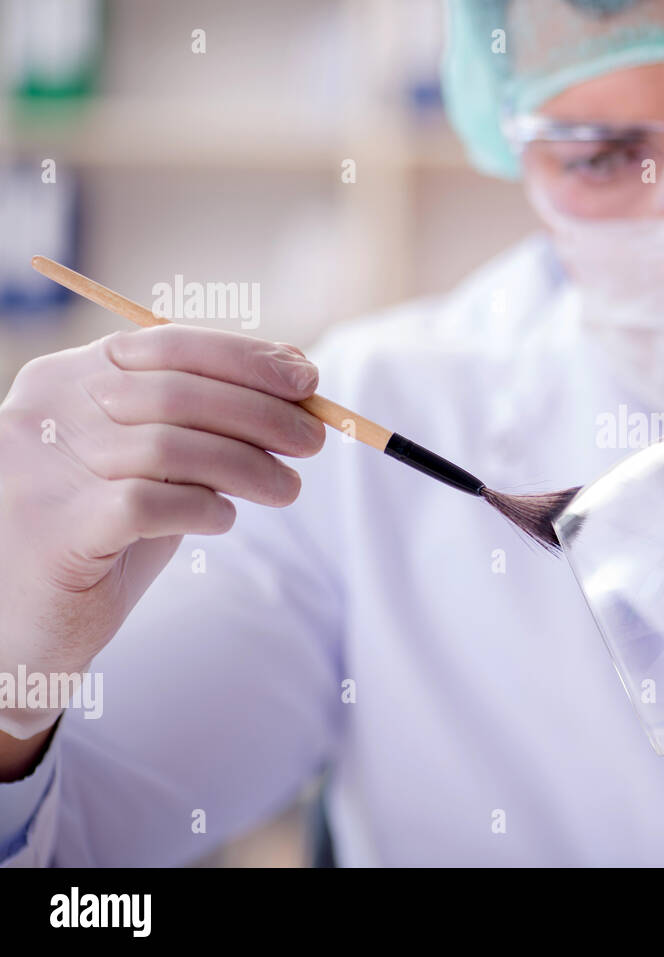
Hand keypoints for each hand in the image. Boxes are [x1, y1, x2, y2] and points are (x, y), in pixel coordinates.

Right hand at [0, 325, 324, 742]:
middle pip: (177, 392)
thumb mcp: (154, 464)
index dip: (245, 359)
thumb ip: (205, 421)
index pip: (167, 344)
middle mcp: (44, 413)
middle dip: (261, 413)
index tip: (307, 380)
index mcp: (68, 378)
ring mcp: (40, 469)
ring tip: (284, 488)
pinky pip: (148, 504)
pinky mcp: (54, 529)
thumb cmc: (104, 533)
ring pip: (170, 447)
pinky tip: (221, 519)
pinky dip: (201, 508)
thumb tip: (295, 370)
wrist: (27, 621)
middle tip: (312, 441)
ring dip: (247, 465)